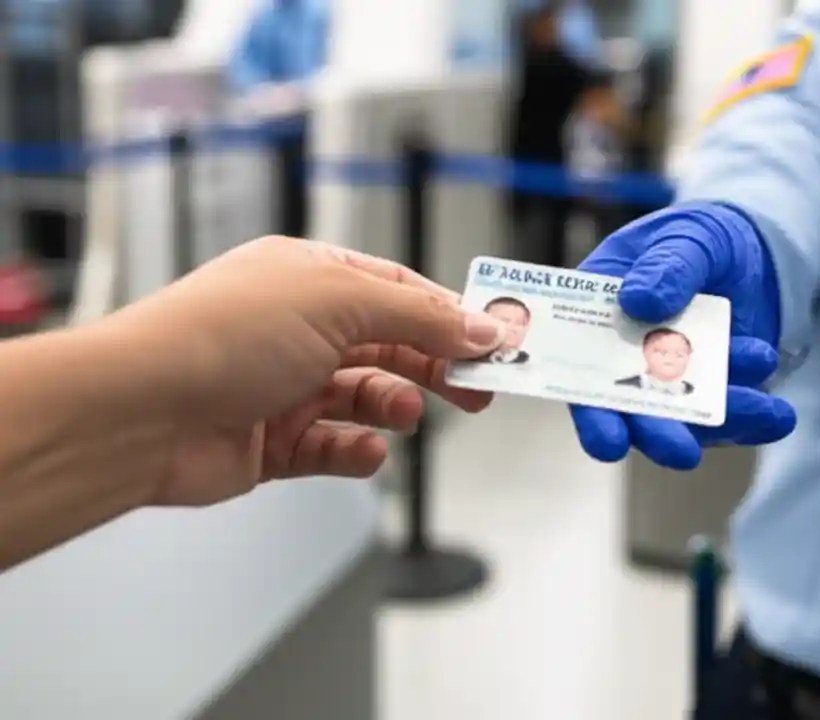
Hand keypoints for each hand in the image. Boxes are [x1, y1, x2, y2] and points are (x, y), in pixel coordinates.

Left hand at [110, 236, 505, 506]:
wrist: (138, 412)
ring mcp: (286, 384)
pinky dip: (357, 452)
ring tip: (398, 416)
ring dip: (392, 408)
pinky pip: (336, 448)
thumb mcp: (340, 302)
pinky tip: (363, 451)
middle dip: (437, 368)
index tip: (498, 344)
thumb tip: (483, 326)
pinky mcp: (274, 442)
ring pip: (368, 398)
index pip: (401, 292)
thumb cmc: (220, 337)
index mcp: (312, 276)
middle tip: (481, 392)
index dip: (452, 318)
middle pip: (392, 347)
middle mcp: (299, 326)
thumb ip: (422, 318)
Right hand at [571, 204, 796, 469]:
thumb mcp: (688, 238)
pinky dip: (754, 419)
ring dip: (722, 421)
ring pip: (688, 419)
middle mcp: (628, 362)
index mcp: (598, 319)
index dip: (591, 411)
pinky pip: (730, 416)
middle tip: (683, 454)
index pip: (582, 373)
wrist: (753, 249)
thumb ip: (667, 266)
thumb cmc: (701, 238)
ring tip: (769, 410)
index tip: (608, 443)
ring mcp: (673, 383)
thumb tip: (639, 301)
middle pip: (633, 411)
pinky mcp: (716, 394)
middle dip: (658, 434)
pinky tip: (779, 415)